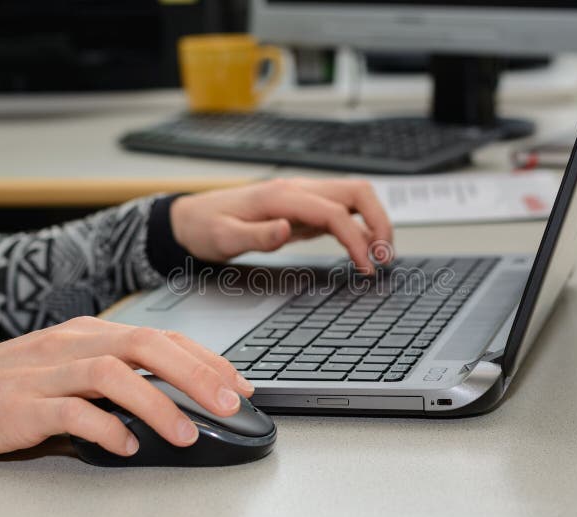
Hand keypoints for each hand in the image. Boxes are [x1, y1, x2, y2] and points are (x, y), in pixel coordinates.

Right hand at [0, 317, 253, 460]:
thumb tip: (180, 398)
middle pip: (147, 346)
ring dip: (158, 404)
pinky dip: (105, 428)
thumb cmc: (13, 383)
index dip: (206, 359)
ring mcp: (46, 373)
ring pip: (114, 374)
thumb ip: (121, 377)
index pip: (161, 337)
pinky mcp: (20, 406)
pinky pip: (70, 413)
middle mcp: (74, 345)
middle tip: (231, 404)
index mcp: (92, 334)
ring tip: (188, 434)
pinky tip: (126, 446)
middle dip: (197, 374)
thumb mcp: (74, 369)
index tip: (240, 384)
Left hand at [170, 178, 393, 273]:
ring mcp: (303, 197)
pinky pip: (342, 211)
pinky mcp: (304, 209)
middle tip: (384, 258)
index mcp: (282, 197)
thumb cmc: (207, 228)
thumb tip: (285, 229)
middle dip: (380, 223)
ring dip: (375, 223)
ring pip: (355, 197)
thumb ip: (256, 235)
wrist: (192, 218)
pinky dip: (359, 228)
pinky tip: (361, 251)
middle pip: (358, 192)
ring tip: (379, 256)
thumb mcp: (223, 238)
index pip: (335, 212)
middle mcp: (298, 190)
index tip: (366, 267)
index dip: (357, 239)